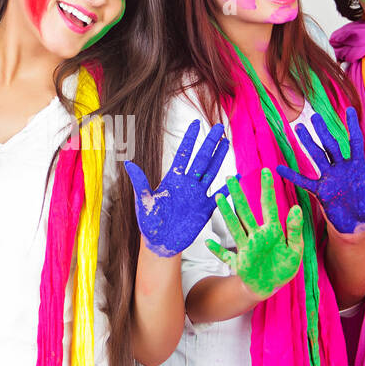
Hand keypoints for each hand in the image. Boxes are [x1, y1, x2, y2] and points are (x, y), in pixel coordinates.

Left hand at [124, 120, 229, 256]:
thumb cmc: (149, 221)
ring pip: (211, 172)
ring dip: (219, 158)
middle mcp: (187, 184)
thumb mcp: (143, 201)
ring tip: (226, 142)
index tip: (195, 123)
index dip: (189, 139)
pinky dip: (227, 187)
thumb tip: (128, 163)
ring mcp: (197, 195)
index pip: (183, 155)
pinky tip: (236, 176)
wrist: (160, 242)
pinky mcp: (205, 209)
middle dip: (210, 143)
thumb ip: (140, 182)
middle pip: (201, 159)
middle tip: (219, 127)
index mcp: (172, 180)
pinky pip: (219, 195)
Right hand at [206, 169, 304, 298]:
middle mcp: (256, 236)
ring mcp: (246, 248)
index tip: (265, 172)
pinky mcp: (239, 262)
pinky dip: (217, 250)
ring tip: (218, 197)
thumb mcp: (295, 249)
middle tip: (230, 177)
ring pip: (234, 227)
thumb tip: (296, 208)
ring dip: (226, 213)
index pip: (268, 206)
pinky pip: (225, 255)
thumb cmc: (284, 267)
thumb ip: (294, 230)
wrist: (271, 287)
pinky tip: (208, 242)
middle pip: (245, 211)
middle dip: (238, 195)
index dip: (267, 189)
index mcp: (272, 231)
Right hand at [278, 107, 364, 235]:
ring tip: (298, 129)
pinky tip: (279, 168)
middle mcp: (342, 168)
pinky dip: (292, 175)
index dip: (351, 125)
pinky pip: (305, 181)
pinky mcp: (321, 191)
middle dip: (323, 131)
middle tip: (314, 116)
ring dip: (308, 144)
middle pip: (331, 145)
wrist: (361, 227)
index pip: (353, 141)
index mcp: (357, 165)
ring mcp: (330, 179)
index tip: (348, 110)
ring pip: (317, 157)